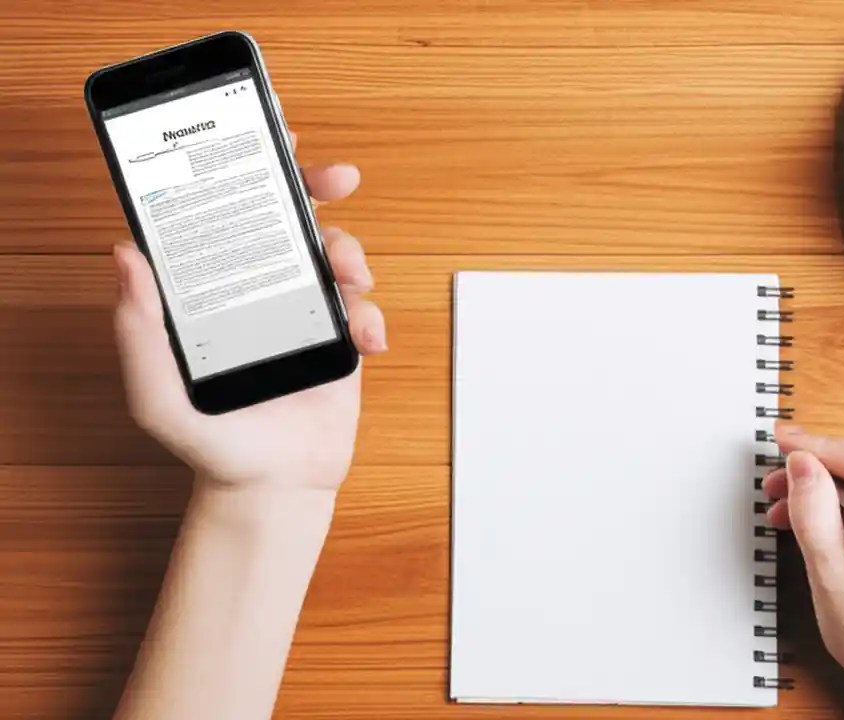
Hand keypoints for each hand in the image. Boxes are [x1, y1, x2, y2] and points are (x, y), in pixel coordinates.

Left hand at [112, 152, 385, 490]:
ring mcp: (302, 309)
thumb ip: (138, 331)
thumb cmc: (209, 443)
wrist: (273, 487)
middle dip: (315, 186)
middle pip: (288, 217)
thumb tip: (124, 255)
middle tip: (338, 177)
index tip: (266, 140)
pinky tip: (366, 340)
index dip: (243, 171)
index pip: (222, 215)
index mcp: (211, 290)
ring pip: (333, 252)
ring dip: (350, 252)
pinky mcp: (340, 336)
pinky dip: (371, 315)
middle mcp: (257, 289)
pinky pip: (364, 306)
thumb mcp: (156, 393)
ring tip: (352, 278)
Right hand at [763, 425, 843, 719]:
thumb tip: (802, 464)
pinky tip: (812, 519)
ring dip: (825, 489)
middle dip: (819, 471)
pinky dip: (841, 505)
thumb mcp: (834, 585)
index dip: (826, 447)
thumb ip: (816, 521)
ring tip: (783, 507)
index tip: (783, 441)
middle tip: (773, 483)